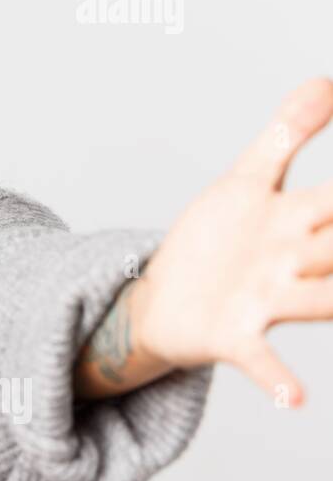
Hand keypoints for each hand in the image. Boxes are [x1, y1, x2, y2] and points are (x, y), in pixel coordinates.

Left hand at [130, 77, 332, 406]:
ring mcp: (267, 300)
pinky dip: (278, 380)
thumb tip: (326, 80)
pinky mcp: (233, 334)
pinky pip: (260, 359)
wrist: (164, 297)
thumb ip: (288, 133)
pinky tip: (297, 400)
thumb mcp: (248, 180)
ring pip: (320, 300)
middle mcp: (293, 261)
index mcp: (300, 220)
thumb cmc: (216, 238)